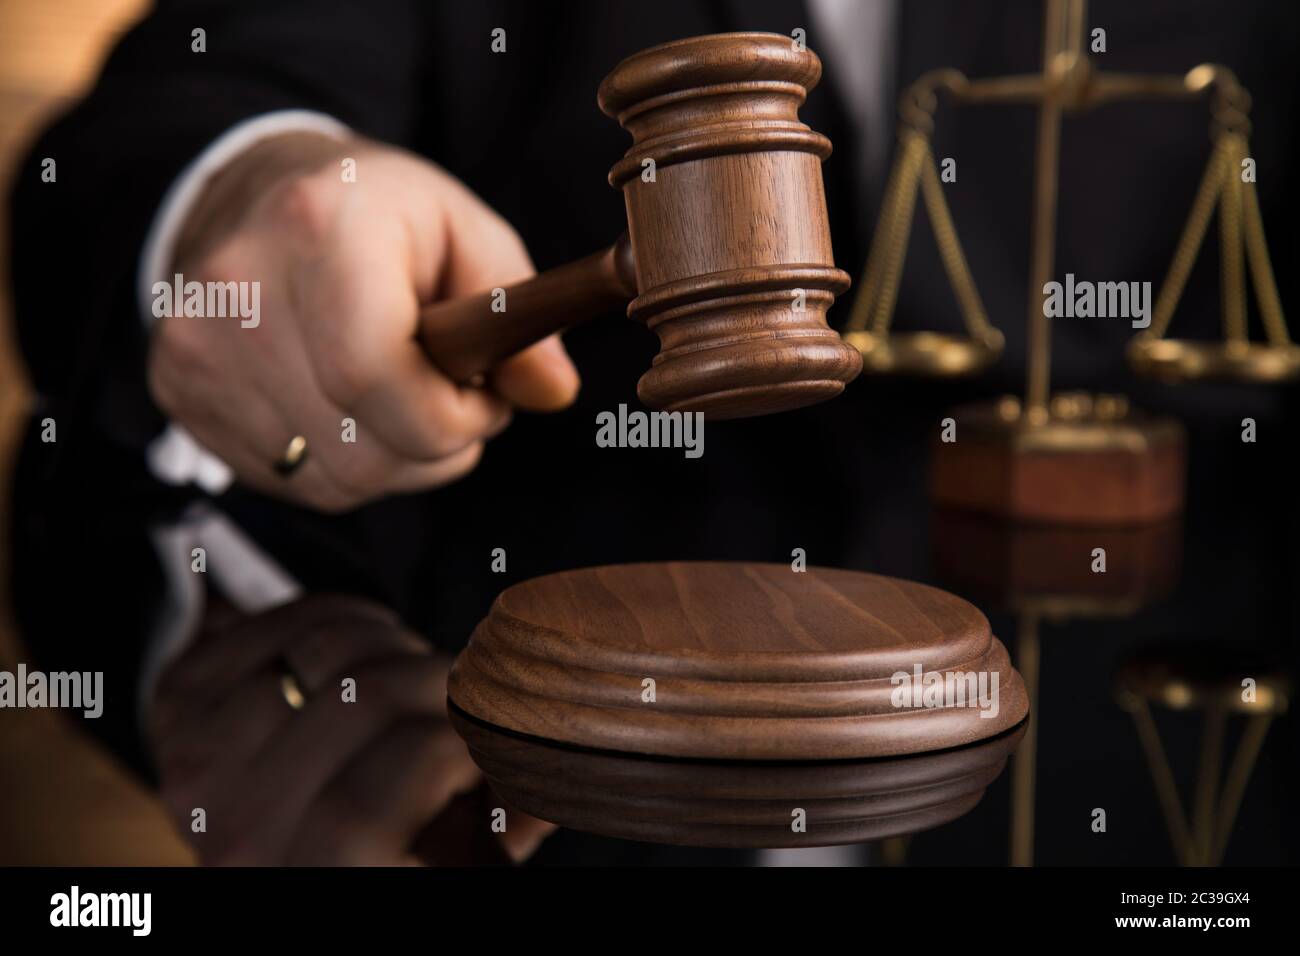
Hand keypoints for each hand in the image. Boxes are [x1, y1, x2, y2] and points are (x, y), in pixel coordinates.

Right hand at [147, 132, 578, 511]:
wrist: (249, 193)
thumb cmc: (374, 214)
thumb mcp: (463, 229)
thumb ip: (517, 310)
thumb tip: (553, 393)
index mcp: (319, 231)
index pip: (378, 377)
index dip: (451, 417)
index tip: (482, 397)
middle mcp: (238, 293)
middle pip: (362, 449)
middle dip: (432, 441)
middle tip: (446, 390)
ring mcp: (197, 350)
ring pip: (332, 481)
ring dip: (390, 459)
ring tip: (396, 393)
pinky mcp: (179, 394)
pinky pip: (291, 482)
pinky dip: (339, 463)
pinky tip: (344, 406)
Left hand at [148, 594, 553, 864]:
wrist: (272, 829)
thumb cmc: (384, 841)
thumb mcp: (453, 853)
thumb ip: (508, 818)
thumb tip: (546, 763)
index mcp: (305, 882)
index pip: (355, 812)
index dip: (440, 751)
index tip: (475, 738)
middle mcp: (233, 838)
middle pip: (363, 699)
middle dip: (439, 674)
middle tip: (460, 687)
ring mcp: (194, 765)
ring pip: (328, 644)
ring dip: (394, 641)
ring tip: (409, 674)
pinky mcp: (179, 700)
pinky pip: (288, 617)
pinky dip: (346, 613)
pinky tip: (362, 645)